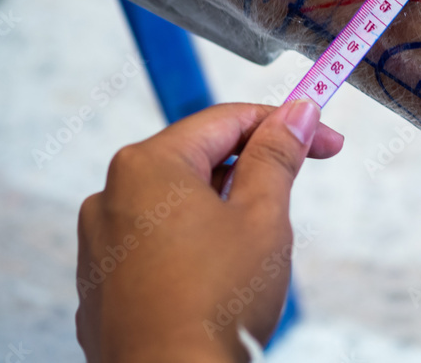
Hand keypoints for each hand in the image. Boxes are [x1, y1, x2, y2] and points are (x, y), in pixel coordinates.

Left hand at [76, 101, 342, 362]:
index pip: (226, 121)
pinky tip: (218, 277)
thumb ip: (277, 155)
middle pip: (197, 159)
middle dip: (251, 169)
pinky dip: (190, 246)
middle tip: (295, 185)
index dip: (282, 124)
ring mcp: (101, 243)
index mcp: (147, 166)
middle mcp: (111, 196)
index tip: (319, 137)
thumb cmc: (213, 307)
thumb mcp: (263, 216)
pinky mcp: (102, 285)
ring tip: (256, 248)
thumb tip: (294, 114)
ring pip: (176, 204)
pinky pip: (154, 244)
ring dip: (221, 209)